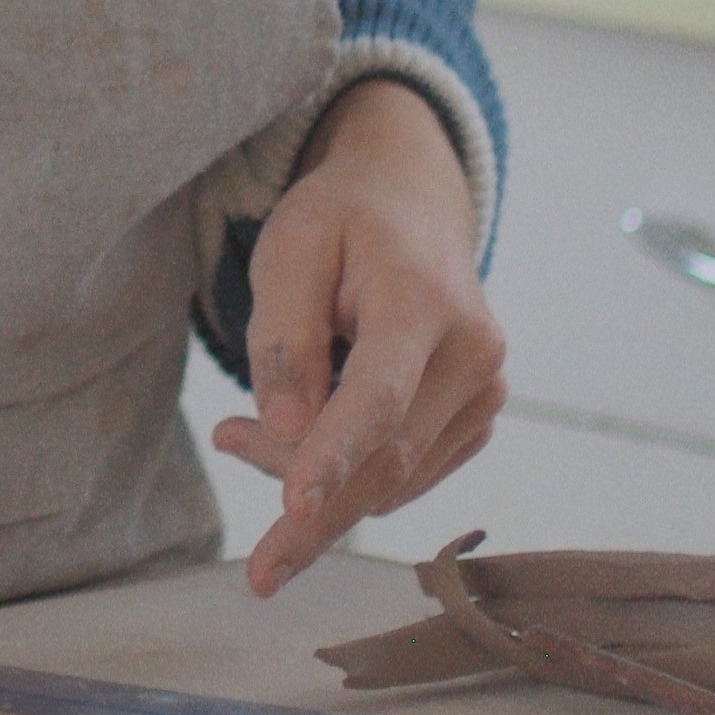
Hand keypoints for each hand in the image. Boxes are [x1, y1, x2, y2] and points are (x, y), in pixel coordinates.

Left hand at [212, 77, 504, 595]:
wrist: (413, 204)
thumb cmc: (341, 220)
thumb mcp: (288, 250)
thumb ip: (284, 338)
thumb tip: (286, 428)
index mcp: (425, 301)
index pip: (379, 397)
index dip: (333, 456)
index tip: (293, 510)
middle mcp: (474, 354)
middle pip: (387, 457)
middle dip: (307, 498)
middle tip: (229, 491)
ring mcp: (485, 392)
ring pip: (393, 478)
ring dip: (317, 482)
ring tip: (238, 432)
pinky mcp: (475, 420)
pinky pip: (405, 474)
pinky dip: (347, 475)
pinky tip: (295, 435)